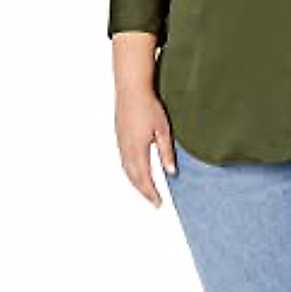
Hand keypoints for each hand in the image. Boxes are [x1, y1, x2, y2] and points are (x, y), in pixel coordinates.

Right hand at [115, 89, 175, 207]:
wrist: (131, 88)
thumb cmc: (148, 106)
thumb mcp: (163, 130)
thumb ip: (166, 152)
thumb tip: (171, 172)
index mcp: (137, 149)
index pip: (144, 178)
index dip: (151, 193)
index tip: (158, 204)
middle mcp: (126, 149)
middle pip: (133, 178)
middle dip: (144, 192)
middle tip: (154, 202)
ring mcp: (120, 143)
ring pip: (126, 171)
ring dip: (136, 183)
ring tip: (147, 192)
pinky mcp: (119, 137)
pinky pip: (123, 162)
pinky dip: (131, 173)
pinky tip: (137, 173)